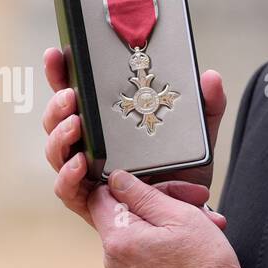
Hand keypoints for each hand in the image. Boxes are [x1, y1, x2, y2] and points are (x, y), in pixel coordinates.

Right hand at [42, 47, 227, 226]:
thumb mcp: (199, 136)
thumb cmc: (187, 173)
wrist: (193, 214)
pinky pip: (66, 189)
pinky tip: (80, 163)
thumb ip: (207, 107)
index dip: (61, 73)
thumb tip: (211, 77)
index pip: (76, 93)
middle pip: (57, 120)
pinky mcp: (88, 203)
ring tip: (76, 124)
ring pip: (56, 151)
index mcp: (107, 124)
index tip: (57, 53)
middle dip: (57, 104)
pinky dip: (68, 175)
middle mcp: (90, 146)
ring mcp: (86, 174)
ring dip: (60, 136)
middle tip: (72, 95)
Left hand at [89, 170, 245, 267]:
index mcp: (119, 239)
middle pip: (122, 214)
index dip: (127, 185)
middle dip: (156, 203)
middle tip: (192, 202)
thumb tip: (117, 179)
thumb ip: (143, 194)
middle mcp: (113, 260)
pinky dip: (163, 243)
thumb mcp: (179, 215)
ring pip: (136, 233)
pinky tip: (190, 243)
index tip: (155, 187)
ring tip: (200, 224)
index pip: (101, 196)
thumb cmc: (205, 264)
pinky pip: (142, 253)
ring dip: (165, 223)